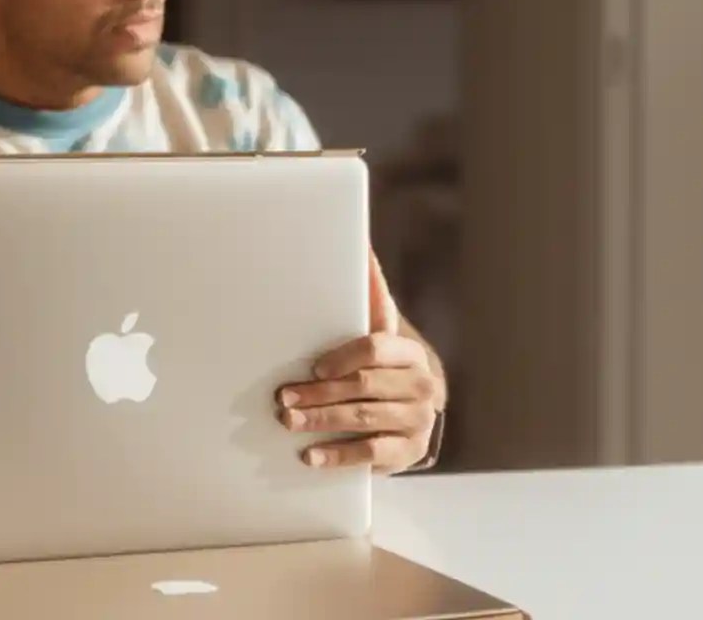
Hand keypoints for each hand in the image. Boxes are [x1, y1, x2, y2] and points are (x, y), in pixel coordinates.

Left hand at [277, 252, 445, 474]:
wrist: (415, 412)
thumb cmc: (385, 366)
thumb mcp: (380, 331)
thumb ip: (371, 294)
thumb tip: (361, 247)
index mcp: (409, 353)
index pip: (376, 349)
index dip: (342, 357)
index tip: (314, 367)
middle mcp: (419, 386)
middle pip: (364, 386)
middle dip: (320, 393)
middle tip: (283, 398)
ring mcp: (416, 421)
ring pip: (363, 420)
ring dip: (321, 420)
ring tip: (289, 421)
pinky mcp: (407, 452)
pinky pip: (371, 454)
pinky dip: (338, 456)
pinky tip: (310, 456)